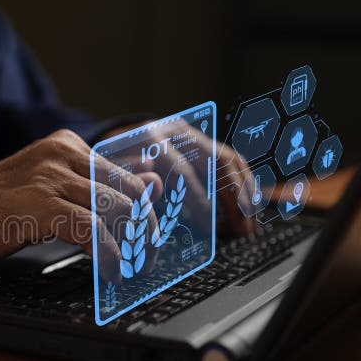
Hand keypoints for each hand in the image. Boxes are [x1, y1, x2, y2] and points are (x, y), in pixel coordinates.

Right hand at [0, 129, 162, 281]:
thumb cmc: (5, 205)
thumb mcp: (56, 188)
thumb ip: (100, 185)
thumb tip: (155, 183)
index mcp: (69, 145)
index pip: (128, 176)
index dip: (146, 213)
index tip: (149, 241)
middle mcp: (63, 153)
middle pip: (128, 191)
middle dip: (145, 231)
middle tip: (147, 260)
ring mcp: (50, 176)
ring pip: (114, 209)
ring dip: (131, 247)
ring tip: (132, 269)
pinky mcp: (38, 202)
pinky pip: (89, 229)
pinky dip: (107, 254)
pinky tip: (111, 271)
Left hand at [101, 121, 254, 235]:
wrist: (113, 142)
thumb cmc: (112, 167)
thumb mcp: (110, 174)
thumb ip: (130, 180)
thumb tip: (155, 183)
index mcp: (150, 139)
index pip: (182, 171)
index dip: (198, 201)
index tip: (209, 227)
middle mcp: (176, 131)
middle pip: (216, 161)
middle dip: (232, 198)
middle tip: (241, 229)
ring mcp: (191, 134)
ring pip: (228, 159)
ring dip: (243, 192)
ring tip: (249, 222)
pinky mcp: (202, 139)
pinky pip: (230, 159)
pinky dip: (243, 182)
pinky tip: (248, 205)